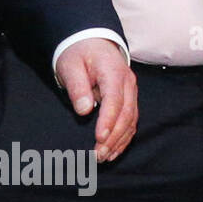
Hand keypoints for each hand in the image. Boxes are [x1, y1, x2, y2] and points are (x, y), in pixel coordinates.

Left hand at [55, 37, 137, 162]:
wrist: (91, 43)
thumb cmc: (78, 54)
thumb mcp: (71, 65)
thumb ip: (77, 86)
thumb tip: (84, 109)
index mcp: (114, 72)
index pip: (115, 100)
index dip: (108, 121)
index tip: (99, 138)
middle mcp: (128, 84)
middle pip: (126, 114)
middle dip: (113, 137)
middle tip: (98, 155)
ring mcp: (131, 92)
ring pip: (131, 121)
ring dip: (119, 142)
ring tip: (103, 158)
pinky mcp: (129, 100)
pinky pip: (130, 122)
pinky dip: (123, 138)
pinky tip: (113, 152)